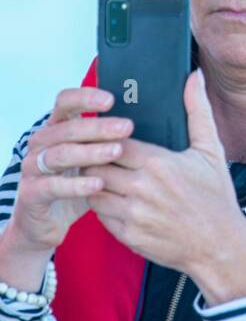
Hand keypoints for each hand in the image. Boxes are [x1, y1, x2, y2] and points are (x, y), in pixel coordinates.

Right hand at [1, 87, 131, 262]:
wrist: (47, 222)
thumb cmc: (76, 185)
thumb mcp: (93, 160)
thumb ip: (108, 141)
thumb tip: (139, 122)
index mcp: (56, 129)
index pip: (65, 103)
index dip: (85, 98)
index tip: (111, 99)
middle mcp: (41, 143)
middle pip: (67, 128)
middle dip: (98, 127)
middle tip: (127, 126)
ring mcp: (32, 167)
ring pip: (60, 154)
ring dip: (90, 152)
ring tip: (116, 152)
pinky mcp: (31, 192)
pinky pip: (52, 185)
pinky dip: (76, 184)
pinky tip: (98, 184)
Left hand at [85, 69, 245, 303]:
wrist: (221, 246)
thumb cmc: (216, 198)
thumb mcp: (211, 152)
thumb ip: (198, 111)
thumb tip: (194, 77)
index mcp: (159, 163)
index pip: (112, 141)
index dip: (107, 138)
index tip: (111, 137)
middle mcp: (142, 188)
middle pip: (97, 164)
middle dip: (96, 159)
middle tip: (102, 156)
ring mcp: (133, 214)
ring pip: (93, 190)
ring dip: (95, 182)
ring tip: (106, 176)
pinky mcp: (128, 236)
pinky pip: (101, 215)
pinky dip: (103, 206)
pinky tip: (115, 199)